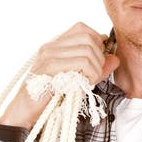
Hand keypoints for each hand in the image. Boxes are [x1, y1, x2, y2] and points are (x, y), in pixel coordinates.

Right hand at [0, 22, 119, 128]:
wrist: (26, 113)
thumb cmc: (50, 98)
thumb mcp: (78, 81)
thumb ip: (96, 69)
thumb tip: (115, 58)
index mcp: (55, 46)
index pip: (82, 28)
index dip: (97, 41)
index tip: (99, 59)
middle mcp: (51, 46)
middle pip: (88, 38)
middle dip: (99, 57)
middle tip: (95, 74)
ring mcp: (49, 55)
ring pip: (87, 50)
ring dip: (96, 68)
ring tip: (89, 81)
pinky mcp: (49, 67)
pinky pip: (81, 63)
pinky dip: (89, 74)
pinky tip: (85, 83)